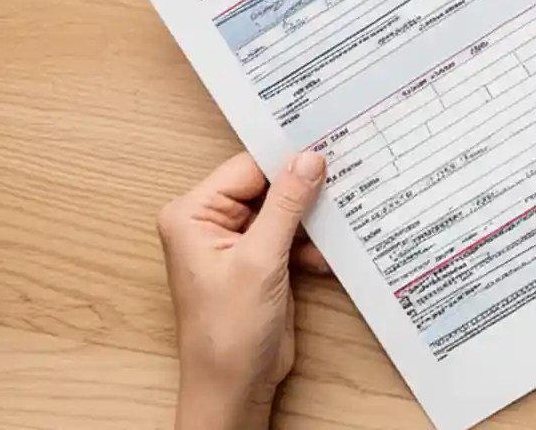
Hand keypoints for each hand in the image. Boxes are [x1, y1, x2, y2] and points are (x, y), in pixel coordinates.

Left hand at [157, 151, 328, 429]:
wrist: (234, 387)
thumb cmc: (227, 332)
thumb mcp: (260, 260)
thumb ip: (286, 205)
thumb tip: (308, 160)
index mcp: (193, 214)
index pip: (246, 168)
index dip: (285, 160)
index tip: (326, 148)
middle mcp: (211, 223)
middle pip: (266, 186)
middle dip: (303, 189)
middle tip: (343, 176)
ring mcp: (237, 244)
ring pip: (283, 210)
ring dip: (311, 219)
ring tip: (341, 216)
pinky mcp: (260, 263)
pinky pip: (291, 236)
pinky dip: (312, 243)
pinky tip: (328, 253)